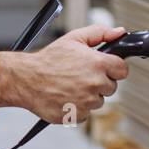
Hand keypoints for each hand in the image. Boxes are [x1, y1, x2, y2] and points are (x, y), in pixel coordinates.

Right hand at [0, 25, 128, 123]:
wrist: (26, 79)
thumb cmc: (48, 60)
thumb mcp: (74, 38)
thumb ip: (100, 33)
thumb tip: (119, 32)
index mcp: (98, 64)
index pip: (123, 70)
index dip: (113, 68)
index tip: (104, 68)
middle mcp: (95, 84)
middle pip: (111, 87)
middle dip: (99, 82)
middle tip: (81, 76)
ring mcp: (86, 102)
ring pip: (98, 101)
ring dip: (88, 96)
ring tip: (70, 86)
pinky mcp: (77, 115)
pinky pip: (86, 113)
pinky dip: (77, 107)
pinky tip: (65, 97)